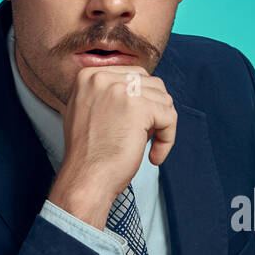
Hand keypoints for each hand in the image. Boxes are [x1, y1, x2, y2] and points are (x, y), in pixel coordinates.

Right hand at [47, 64, 176, 227]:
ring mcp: (121, 90)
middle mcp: (102, 77)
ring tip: (148, 147)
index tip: (136, 127)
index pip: (133, 76)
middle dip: (155, 110)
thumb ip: (110, 95)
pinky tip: (154, 156)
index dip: (142, 102)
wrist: (85, 179)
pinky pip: (169, 117)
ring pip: (163, 99)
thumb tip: (145, 91)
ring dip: (162, 126)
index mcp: (89, 76)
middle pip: (151, 84)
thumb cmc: (89, 154)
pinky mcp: (139, 107)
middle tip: (145, 137)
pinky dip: (168, 139)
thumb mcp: (90, 112)